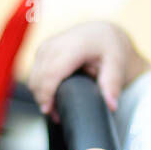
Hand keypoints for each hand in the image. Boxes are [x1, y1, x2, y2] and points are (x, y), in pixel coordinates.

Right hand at [27, 21, 150, 121]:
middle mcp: (55, 44)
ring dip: (40, 95)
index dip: (47, 94)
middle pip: (39, 77)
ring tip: (57, 108)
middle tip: (58, 116)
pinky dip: (40, 88)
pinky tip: (53, 97)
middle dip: (43, 100)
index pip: (52, 72)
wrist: (100, 32)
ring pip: (33, 77)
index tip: (50, 111)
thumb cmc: (108, 47)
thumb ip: (113, 85)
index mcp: (74, 45)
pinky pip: (34, 74)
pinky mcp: (41, 51)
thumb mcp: (117, 64)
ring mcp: (46, 46)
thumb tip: (111, 105)